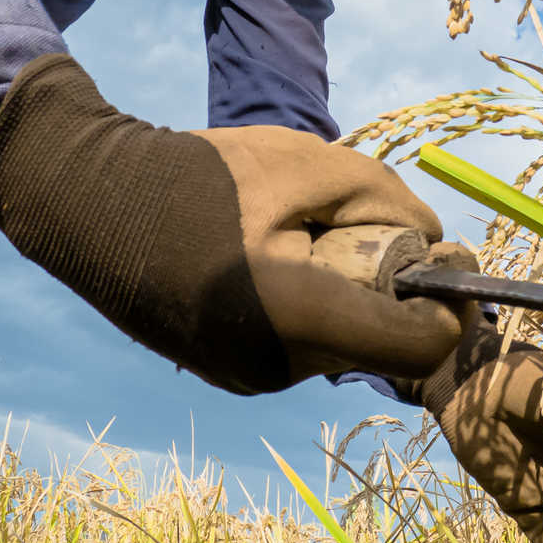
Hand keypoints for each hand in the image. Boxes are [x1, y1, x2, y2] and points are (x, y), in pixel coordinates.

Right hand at [0, 53, 464, 392]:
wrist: (91, 204)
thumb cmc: (199, 176)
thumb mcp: (308, 163)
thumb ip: (385, 201)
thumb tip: (431, 244)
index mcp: (297, 318)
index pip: (421, 345)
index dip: (452, 303)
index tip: (450, 258)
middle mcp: (276, 368)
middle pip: (381, 341)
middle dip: (394, 288)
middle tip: (366, 226)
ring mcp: (250, 378)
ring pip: (344, 342)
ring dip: (351, 292)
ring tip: (301, 232)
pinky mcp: (232, 373)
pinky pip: (305, 344)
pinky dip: (315, 304)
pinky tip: (273, 256)